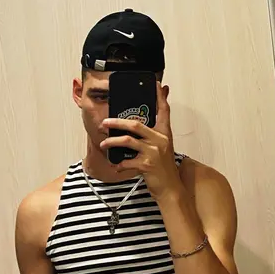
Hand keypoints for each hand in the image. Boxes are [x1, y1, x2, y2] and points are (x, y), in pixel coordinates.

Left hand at [100, 82, 182, 201]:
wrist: (170, 189)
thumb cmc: (163, 168)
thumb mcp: (162, 148)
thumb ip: (153, 136)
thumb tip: (137, 127)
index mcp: (165, 133)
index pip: (164, 110)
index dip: (160, 96)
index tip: (155, 84)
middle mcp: (160, 140)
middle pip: (135, 124)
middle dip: (117, 122)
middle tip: (105, 121)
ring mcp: (154, 152)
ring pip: (127, 141)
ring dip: (112, 142)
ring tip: (104, 143)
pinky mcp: (147, 165)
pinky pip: (127, 161)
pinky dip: (119, 164)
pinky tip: (116, 166)